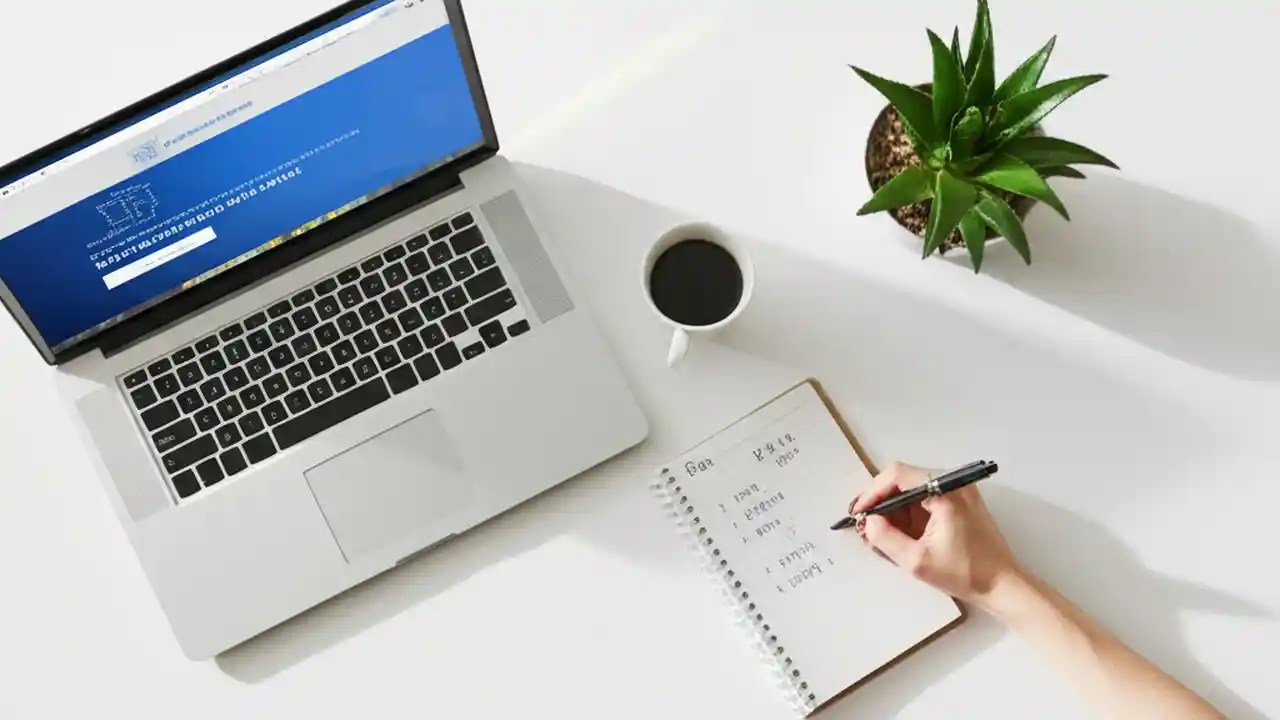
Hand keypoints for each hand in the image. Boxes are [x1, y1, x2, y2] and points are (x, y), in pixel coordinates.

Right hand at [850, 462, 1021, 608]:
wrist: (1003, 585)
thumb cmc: (963, 574)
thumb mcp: (916, 561)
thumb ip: (885, 538)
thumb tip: (866, 521)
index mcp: (945, 492)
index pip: (898, 476)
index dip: (872, 493)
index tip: (858, 514)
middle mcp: (953, 483)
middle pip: (904, 479)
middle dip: (881, 502)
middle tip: (865, 525)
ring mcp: (959, 490)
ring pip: (913, 489)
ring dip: (894, 509)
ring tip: (880, 534)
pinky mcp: (961, 501)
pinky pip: (925, 498)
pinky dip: (909, 513)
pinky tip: (901, 534)